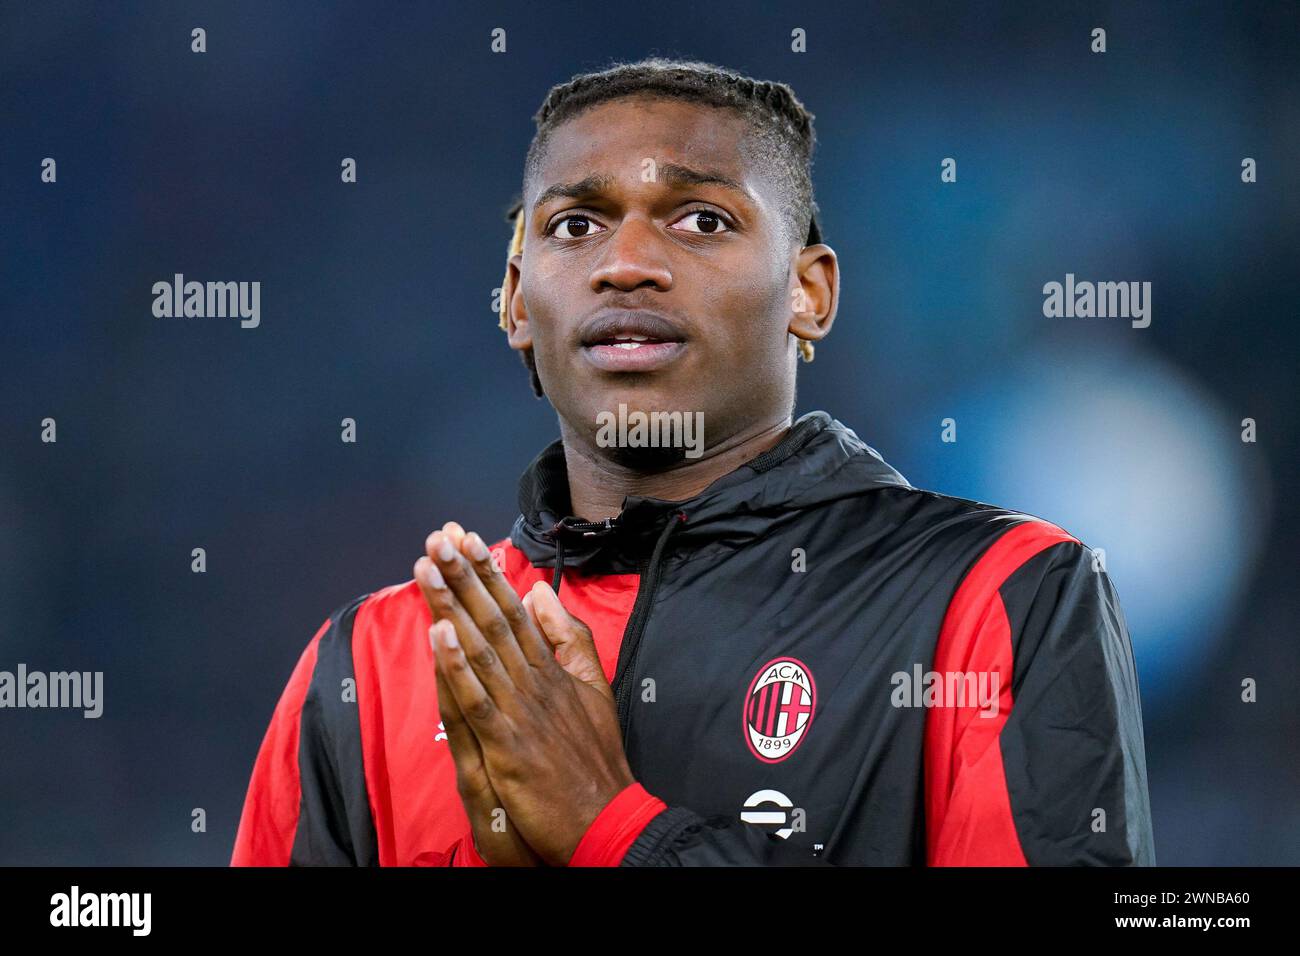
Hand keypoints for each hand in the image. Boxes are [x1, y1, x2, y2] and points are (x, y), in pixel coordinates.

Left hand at [421, 525, 636, 865]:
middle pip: (494, 619)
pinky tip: (439, 636)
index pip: (515, 610)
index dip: (487, 573)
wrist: (606, 817)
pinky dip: (457, 668)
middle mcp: (535, 681)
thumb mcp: (594, 687)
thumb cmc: (596, 759)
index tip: (465, 539)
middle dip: (464, 576)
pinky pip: (478, 701)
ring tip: (429, 569)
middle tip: (439, 537)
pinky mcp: (509, 746)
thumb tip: (540, 593)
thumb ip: (568, 638)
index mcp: (552, 669)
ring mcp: (521, 712)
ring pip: (481, 649)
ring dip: (452, 607)